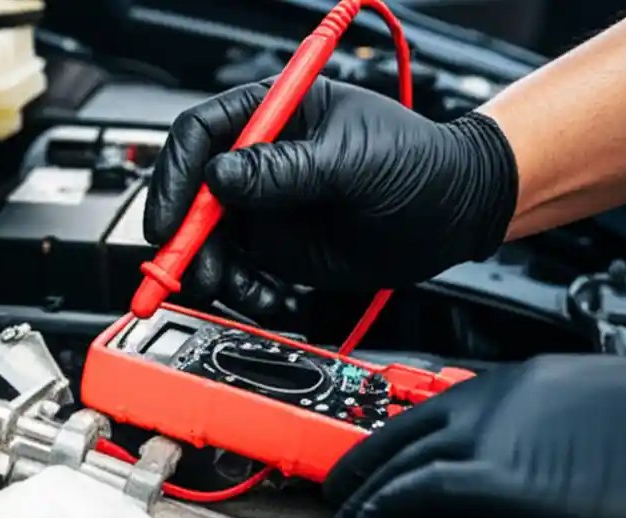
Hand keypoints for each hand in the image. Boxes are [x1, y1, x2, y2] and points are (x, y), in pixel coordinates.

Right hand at [143, 77, 518, 312]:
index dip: (177, 175)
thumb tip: (221, 177)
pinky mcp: (274, 246)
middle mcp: (259, 158)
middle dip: (184, 233)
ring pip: (208, 237)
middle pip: (192, 191)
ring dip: (210, 267)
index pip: (202, 133)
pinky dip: (239, 289)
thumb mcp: (352, 161)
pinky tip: (265, 297)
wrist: (453, 216)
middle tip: (183, 267)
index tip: (172, 217)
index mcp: (274, 113)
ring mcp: (263, 204)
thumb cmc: (418, 165)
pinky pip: (236, 269)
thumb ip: (286, 170)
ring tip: (232, 288)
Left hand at [325, 355, 625, 517]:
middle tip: (343, 488)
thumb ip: (558, 436)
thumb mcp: (609, 424)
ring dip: (362, 495)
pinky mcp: (505, 480)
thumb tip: (539, 468)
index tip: (386, 462)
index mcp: (536, 378)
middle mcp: (508, 395)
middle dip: (364, 461)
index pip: (445, 403)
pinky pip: (419, 490)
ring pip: (401, 457)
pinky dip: (382, 510)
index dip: (405, 437)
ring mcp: (502, 434)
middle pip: (406, 424)